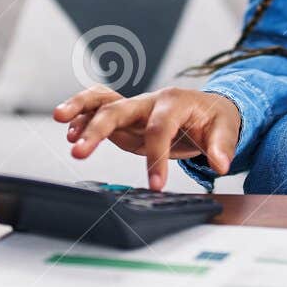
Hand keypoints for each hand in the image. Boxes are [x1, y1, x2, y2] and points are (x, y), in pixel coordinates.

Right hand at [53, 85, 240, 190]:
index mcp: (174, 102)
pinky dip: (83, 117)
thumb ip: (222, 146)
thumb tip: (220, 164)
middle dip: (97, 128)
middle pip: (119, 108)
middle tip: (78, 151)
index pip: (159, 128)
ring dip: (79, 107)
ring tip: (59, 119)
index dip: (156, 157)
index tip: (156, 186)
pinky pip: (99, 110)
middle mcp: (149, 101)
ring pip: (102, 100)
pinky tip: (70, 131)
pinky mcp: (125, 118)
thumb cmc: (215, 118)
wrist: (208, 108)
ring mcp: (134, 108)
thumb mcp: (226, 129)